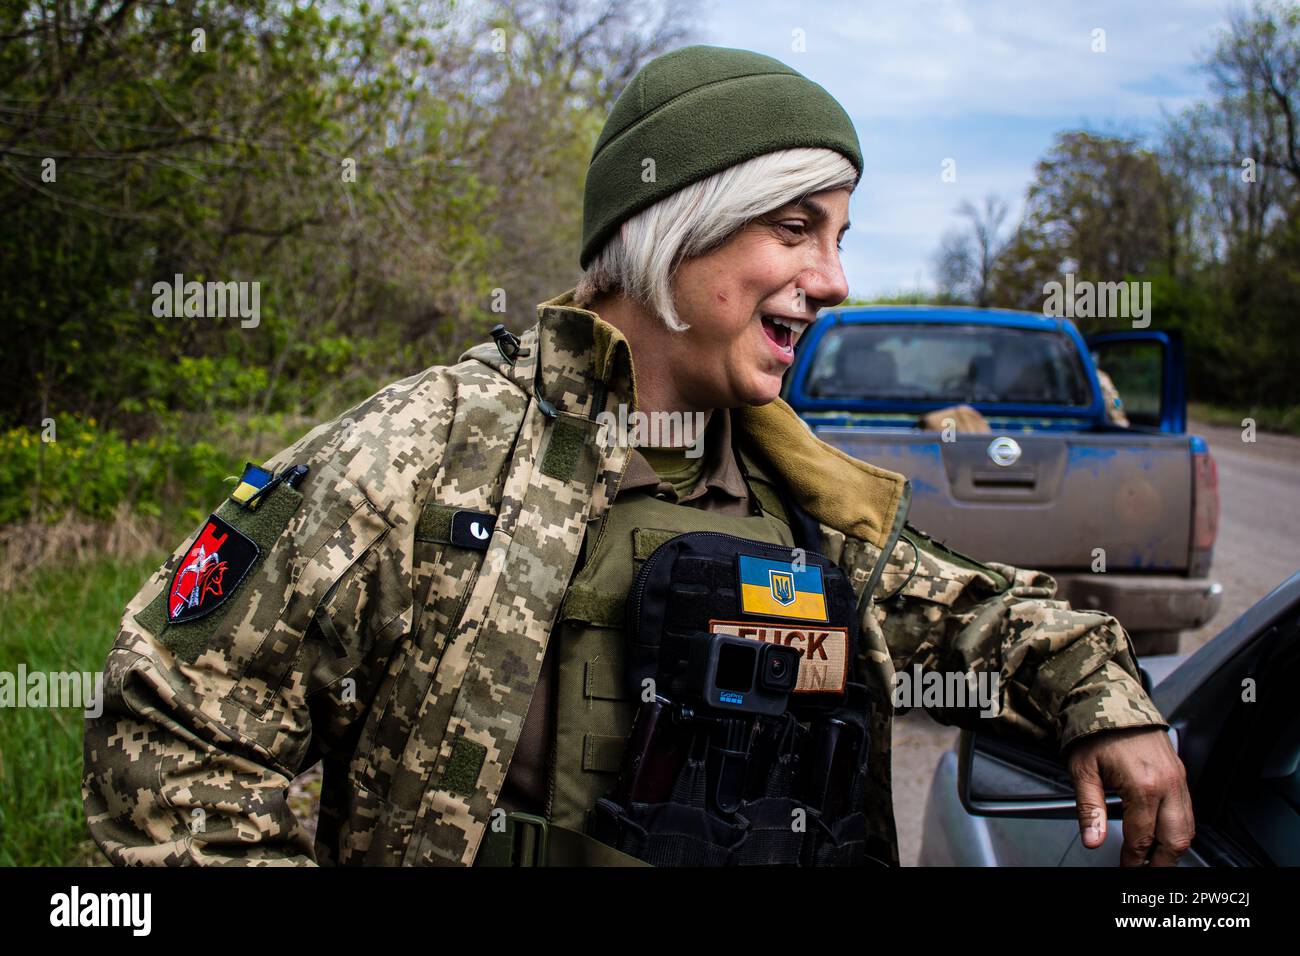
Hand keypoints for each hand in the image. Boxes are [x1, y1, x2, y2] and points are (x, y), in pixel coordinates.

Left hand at [1066, 726, 1194, 866]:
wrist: (1111, 698)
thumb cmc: (1095, 731)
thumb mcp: (1083, 770)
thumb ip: (1089, 809)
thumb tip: (1092, 839)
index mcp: (1143, 785)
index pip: (1142, 837)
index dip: (1133, 858)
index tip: (1126, 867)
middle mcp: (1167, 783)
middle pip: (1175, 838)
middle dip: (1162, 861)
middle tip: (1146, 870)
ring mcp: (1177, 777)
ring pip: (1187, 826)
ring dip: (1174, 847)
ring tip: (1156, 859)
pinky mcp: (1179, 771)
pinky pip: (1188, 809)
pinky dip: (1179, 827)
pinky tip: (1165, 833)